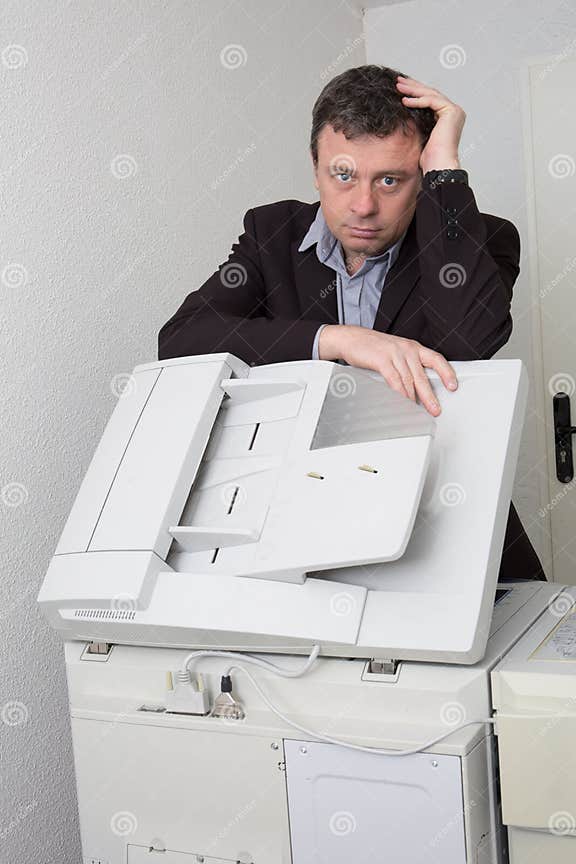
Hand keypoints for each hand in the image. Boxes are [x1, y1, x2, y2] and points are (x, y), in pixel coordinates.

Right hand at [319, 325, 457, 416]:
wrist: (351, 338)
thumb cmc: (372, 347)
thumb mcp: (396, 352)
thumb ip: (407, 366)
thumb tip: (417, 388)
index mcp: (413, 347)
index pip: (436, 359)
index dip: (446, 373)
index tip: (453, 386)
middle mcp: (407, 349)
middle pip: (423, 375)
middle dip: (430, 395)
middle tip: (435, 409)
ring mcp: (395, 353)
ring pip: (409, 380)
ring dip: (414, 398)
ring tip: (417, 411)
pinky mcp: (382, 360)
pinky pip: (394, 380)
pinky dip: (399, 393)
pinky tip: (402, 401)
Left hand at [395, 75, 465, 174]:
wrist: (438, 165)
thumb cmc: (430, 157)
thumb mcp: (421, 133)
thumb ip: (419, 120)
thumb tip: (406, 110)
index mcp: (448, 117)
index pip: (430, 99)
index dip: (415, 92)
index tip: (402, 89)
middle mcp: (454, 112)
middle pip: (431, 93)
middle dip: (413, 86)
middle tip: (399, 81)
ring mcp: (454, 111)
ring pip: (430, 94)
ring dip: (413, 90)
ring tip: (399, 87)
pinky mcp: (451, 111)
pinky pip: (431, 101)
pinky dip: (417, 100)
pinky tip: (405, 101)